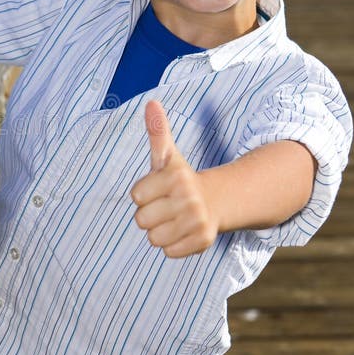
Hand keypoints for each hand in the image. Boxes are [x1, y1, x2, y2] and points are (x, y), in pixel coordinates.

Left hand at [131, 100, 219, 256]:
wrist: (217, 201)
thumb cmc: (181, 179)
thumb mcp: (168, 155)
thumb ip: (157, 131)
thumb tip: (151, 103)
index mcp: (177, 176)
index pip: (135, 196)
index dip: (144, 194)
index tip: (159, 189)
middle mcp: (189, 198)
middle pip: (141, 220)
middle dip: (150, 214)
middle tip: (167, 205)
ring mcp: (197, 221)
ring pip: (153, 239)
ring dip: (160, 231)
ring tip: (174, 218)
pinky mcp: (203, 242)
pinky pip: (168, 252)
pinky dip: (172, 245)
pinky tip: (183, 231)